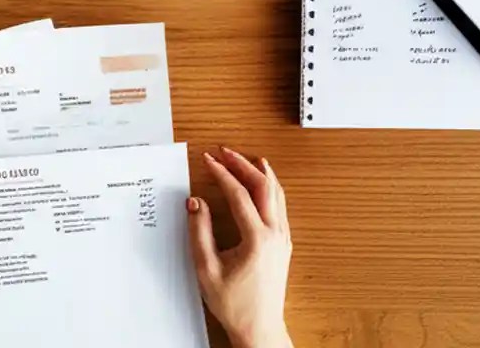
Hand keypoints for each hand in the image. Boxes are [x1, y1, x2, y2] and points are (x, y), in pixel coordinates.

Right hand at [187, 148, 292, 347]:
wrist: (259, 327)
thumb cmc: (235, 305)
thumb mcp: (207, 269)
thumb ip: (199, 232)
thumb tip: (195, 203)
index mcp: (257, 240)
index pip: (239, 195)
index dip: (222, 173)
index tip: (209, 160)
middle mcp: (275, 235)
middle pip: (263, 186)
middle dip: (243, 164)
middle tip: (225, 152)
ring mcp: (283, 239)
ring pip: (277, 194)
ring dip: (261, 172)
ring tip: (247, 158)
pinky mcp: (284, 244)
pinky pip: (280, 206)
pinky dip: (271, 188)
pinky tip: (263, 183)